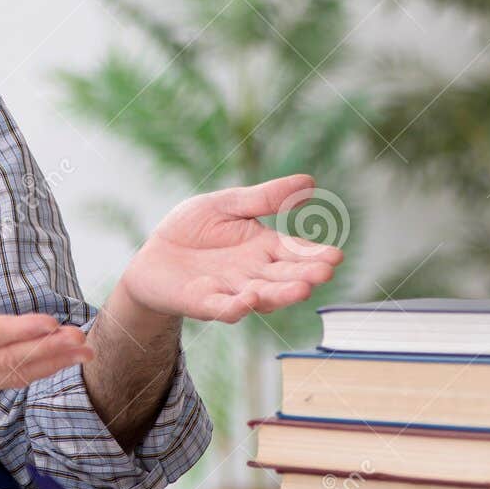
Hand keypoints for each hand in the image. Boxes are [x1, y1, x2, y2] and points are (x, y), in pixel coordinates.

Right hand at [0, 243, 92, 399]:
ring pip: (9, 375)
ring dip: (48, 364)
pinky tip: (54, 364)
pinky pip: (1, 383)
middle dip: (48, 350)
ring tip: (80, 351)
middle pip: (5, 360)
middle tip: (82, 339)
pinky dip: (31, 375)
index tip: (51, 322)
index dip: (19, 330)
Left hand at [113, 173, 343, 323]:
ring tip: (301, 289)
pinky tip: (249, 300)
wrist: (153, 253)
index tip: (336, 255)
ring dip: (281, 294)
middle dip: (305, 275)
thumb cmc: (192, 228)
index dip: (315, 255)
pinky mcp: (203, 302)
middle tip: (325, 272)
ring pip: (261, 296)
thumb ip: (264, 198)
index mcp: (263, 248)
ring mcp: (230, 290)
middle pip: (284, 277)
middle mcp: (253, 273)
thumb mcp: (228, 205)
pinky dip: (236, 306)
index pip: (295, 252)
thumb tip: (309, 181)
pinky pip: (223, 307)